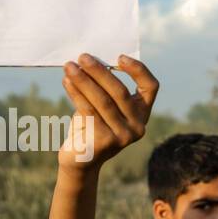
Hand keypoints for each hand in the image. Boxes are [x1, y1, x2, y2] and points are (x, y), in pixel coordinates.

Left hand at [58, 53, 157, 170]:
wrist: (79, 161)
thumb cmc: (91, 127)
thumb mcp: (102, 106)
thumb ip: (104, 88)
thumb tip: (89, 61)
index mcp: (142, 113)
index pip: (150, 87)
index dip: (138, 70)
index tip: (119, 57)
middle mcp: (138, 126)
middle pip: (120, 91)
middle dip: (100, 71)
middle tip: (82, 57)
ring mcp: (124, 136)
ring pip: (102, 100)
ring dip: (84, 80)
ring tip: (69, 67)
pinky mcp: (106, 142)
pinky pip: (89, 110)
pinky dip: (76, 93)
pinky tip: (66, 82)